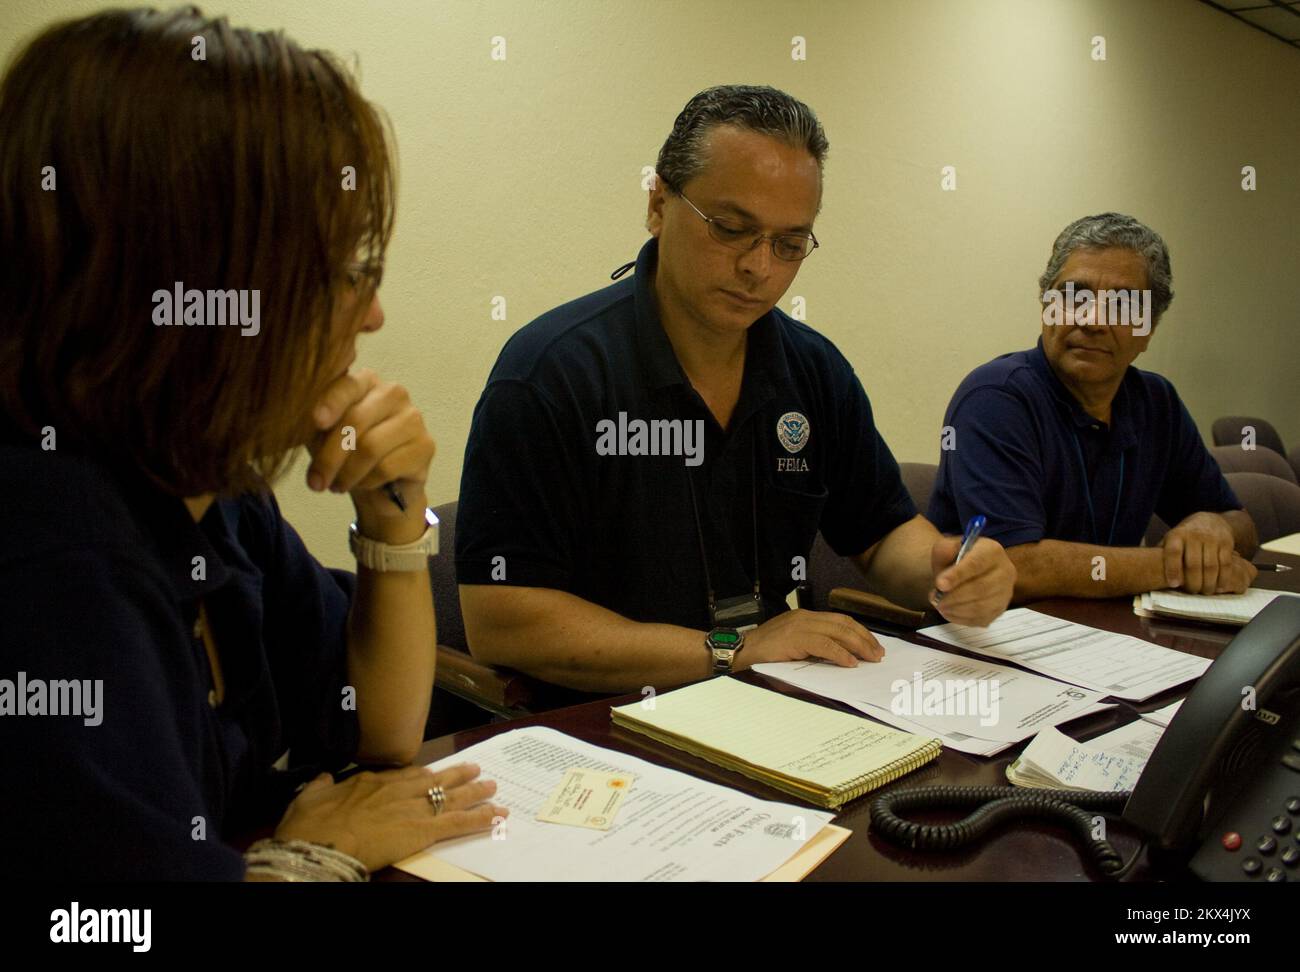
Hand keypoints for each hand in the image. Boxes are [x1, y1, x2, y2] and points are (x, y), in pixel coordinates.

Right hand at [273, 763, 507, 872]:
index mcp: (370, 782)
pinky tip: (495, 815)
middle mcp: (396, 790)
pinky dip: (479, 818)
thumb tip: (323, 776)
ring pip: (450, 797)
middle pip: (433, 781)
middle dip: (457, 775)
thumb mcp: (309, 796)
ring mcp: (411, 808)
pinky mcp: (422, 830)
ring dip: (474, 792)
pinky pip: (457, 823)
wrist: (319, 842)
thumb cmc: (309, 825)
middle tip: (475, 769)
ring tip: (492, 787)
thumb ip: (320, 785)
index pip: (404, 776)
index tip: (434, 772)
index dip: (423, 775)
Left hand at [306, 367, 435, 541]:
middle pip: (356, 420)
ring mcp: (413, 418)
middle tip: (315, 482)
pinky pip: (387, 467)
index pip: (346, 386)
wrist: (379, 487)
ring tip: (336, 486)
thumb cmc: (346, 454)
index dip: (330, 403)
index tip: (315, 422)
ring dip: (347, 473)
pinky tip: (362, 485)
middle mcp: (393, 392)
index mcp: (365, 382)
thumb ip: (314, 422)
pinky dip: (367, 482)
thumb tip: (298, 418)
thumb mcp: (322, 435)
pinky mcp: (426, 446)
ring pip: (371, 447)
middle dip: (330, 456)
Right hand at [740, 609, 884, 668]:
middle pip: (844, 624)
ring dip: (858, 646)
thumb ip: (815, 646)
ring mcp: (801, 625)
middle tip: (878, 653)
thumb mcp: (795, 644)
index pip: (840, 621)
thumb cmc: (767, 651)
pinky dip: (840, 654)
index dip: (859, 632)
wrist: (743, 650)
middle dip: (864, 638)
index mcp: (806, 617)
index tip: (873, 645)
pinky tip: (850, 663)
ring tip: (870, 658)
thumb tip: (841, 657)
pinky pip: (825, 645)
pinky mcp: (796, 638)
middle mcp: (806, 617)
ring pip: (838, 632)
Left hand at [929, 536, 1014, 625]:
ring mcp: (1005, 592)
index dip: (957, 575)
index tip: (940, 584)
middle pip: (980, 588)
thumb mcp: (948, 547)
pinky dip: (961, 618)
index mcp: (992, 551)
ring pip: (981, 607)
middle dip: (953, 596)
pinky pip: (981, 619)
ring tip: (939, 605)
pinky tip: (949, 612)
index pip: (976, 563)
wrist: (970, 569)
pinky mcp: (1000, 609)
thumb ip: (943, 553)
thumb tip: (943, 578)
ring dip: (956, 609)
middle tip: (934, 598)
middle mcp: (1005, 571)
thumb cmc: (959, 557)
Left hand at [1161, 513, 1252, 593]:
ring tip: (1205, 592)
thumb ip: (1162, 554)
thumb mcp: (1171, 539)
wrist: (1211, 521)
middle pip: (1193, 564)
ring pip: (1211, 566)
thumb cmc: (1185, 537)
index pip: (1173, 552)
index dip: (1173, 569)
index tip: (1174, 585)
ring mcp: (1212, 539)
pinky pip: (1226, 564)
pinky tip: (1218, 588)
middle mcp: (1194, 536)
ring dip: (1208, 583)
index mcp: (1177, 535)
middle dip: (1193, 582)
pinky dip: (1222, 579)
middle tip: (1192, 592)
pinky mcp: (1226, 544)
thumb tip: (1148, 572)